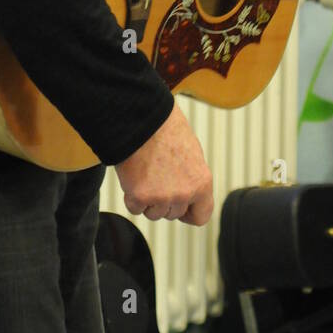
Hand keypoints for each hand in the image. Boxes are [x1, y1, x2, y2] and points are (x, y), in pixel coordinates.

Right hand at [114, 103, 212, 226]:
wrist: (142, 117)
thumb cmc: (165, 128)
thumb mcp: (191, 153)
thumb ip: (191, 177)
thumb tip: (188, 193)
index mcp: (202, 182)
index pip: (201, 215)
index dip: (189, 213)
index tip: (180, 208)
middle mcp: (185, 193)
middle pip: (172, 214)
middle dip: (163, 201)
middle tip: (155, 176)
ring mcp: (162, 197)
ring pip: (153, 213)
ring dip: (147, 199)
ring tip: (144, 173)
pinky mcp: (140, 196)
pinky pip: (134, 208)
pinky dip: (130, 195)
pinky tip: (133, 175)